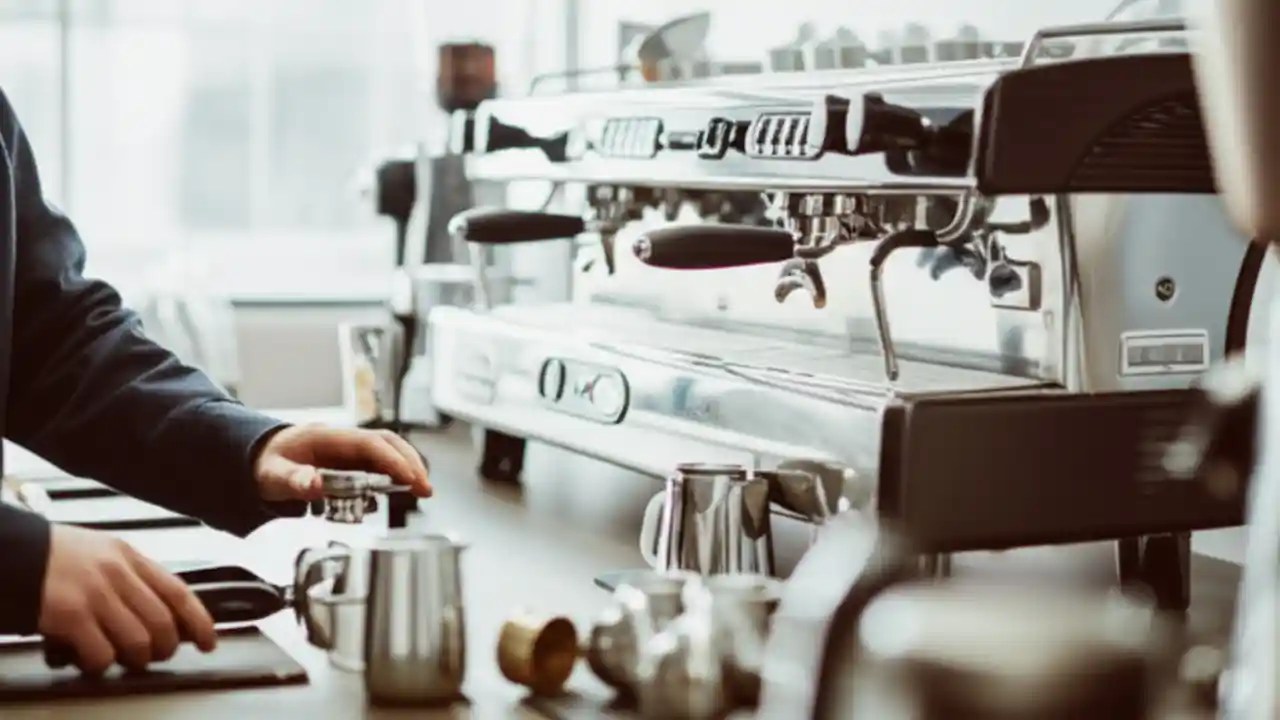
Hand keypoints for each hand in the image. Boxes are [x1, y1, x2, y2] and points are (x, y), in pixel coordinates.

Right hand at [39, 525, 215, 674]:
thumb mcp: (100, 552)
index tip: (209, 639)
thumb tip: (159, 610)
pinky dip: (102, 665)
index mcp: (128, 555)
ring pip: (139, 640)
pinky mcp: (70, 615)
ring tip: (125, 660)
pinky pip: (102, 653)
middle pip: (162, 621)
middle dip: (165, 647)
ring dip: (136, 659)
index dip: (199, 620)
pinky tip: (91, 660)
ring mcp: (95, 593)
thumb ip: (129, 575)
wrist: (9, 551)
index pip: (178, 590)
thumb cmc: (50, 556)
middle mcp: (117, 572)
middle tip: (156, 656)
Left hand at [253, 425, 431, 501]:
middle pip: (387, 442)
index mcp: (326, 438)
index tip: (411, 479)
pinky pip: (376, 464)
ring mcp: (345, 450)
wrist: (255, 458)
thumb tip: (316, 485)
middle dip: (410, 462)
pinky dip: (391, 476)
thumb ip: (294, 481)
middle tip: (425, 488)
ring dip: (405, 467)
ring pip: (385, 451)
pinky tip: (395, 492)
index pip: (370, 444)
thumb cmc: (264, 464)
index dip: (394, 460)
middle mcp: (341, 440)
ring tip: (419, 489)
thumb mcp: (272, 475)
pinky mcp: (347, 461)